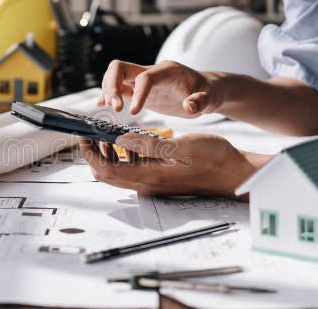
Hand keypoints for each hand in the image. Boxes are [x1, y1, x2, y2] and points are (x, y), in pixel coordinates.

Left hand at [78, 133, 267, 196]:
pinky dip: (124, 155)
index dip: (89, 153)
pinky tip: (131, 140)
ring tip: (108, 132)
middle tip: (90, 132)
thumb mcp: (183, 146)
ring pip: (118, 171)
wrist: (235, 173)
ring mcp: (152, 183)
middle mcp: (147, 184)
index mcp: (149, 176)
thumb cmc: (215, 158)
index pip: (105, 169)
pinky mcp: (159, 179)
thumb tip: (122, 138)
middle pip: (106, 173)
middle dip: (93, 152)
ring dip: (108, 153)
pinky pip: (132, 169)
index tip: (82, 135)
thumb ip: (151, 144)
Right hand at [98, 60, 225, 116]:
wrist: (207, 90)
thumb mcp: (210, 99)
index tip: (132, 113)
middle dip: (111, 86)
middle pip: (120, 68)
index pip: (145, 77)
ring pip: (115, 75)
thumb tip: (189, 106)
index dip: (137, 94)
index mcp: (168, 71)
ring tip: (110, 110)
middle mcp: (152, 71)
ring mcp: (143, 79)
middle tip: (114, 108)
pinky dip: (108, 95)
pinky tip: (101, 105)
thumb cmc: (209, 93)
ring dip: (108, 91)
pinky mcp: (139, 89)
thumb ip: (201, 102)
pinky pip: (119, 87)